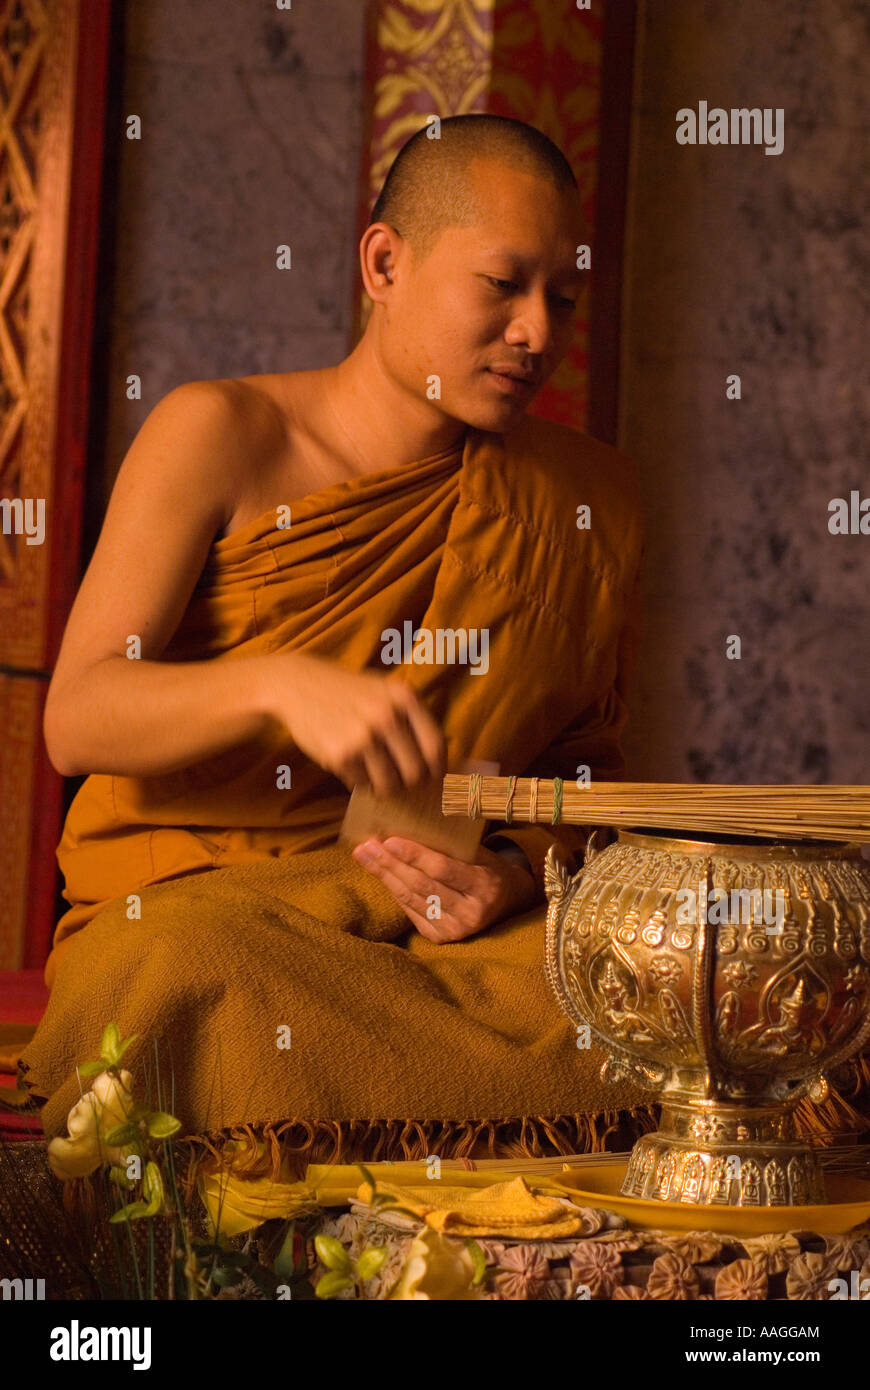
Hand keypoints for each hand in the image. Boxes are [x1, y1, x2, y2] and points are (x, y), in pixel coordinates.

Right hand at [256, 652, 444, 796]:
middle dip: (410, 782)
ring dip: (385, 786)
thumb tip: (437, 760)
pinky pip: (361, 783)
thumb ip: (411, 717)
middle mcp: (387, 716)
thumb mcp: (385, 689)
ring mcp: (363, 737)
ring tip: (375, 773)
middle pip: (415, 772)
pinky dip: (359, 780)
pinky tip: (351, 764)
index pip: (435, 746)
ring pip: (390, 784)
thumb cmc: (348, 691)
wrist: (298, 685)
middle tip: (402, 781)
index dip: (437, 768)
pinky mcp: (340, 755)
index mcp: (404, 697)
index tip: (434, 778)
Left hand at [351, 836, 538, 941]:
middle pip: (420, 885)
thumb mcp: (479, 853)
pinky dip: (394, 890)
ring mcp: (455, 930)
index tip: (389, 840)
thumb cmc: (487, 868)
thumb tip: (404, 828)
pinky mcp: (440, 937)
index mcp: (484, 887)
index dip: (414, 855)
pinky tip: (381, 873)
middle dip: (389, 864)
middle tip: (366, 846)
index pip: (442, 869)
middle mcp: (470, 913)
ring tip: (364, 855)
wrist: (505, 902)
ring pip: (410, 899)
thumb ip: (449, 847)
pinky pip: (409, 910)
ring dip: (384, 875)